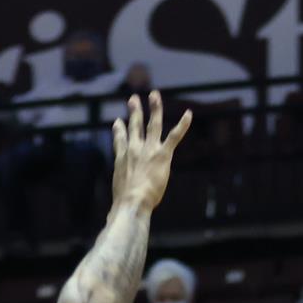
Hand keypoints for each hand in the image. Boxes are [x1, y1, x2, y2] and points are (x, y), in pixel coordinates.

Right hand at [109, 90, 194, 214]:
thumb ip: (120, 189)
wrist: (132, 202)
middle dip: (134, 111)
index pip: (120, 139)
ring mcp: (149, 150)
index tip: (117, 122)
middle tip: (134, 98)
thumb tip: (114, 208)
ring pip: (152, 124)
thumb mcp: (118, 191)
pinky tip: (189, 114)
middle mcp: (134, 149)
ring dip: (154, 108)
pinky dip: (182, 124)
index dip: (119, 129)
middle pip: (134, 126)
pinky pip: (174, 136)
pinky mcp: (162, 154)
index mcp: (122, 157)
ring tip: (154, 95)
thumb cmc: (125, 202)